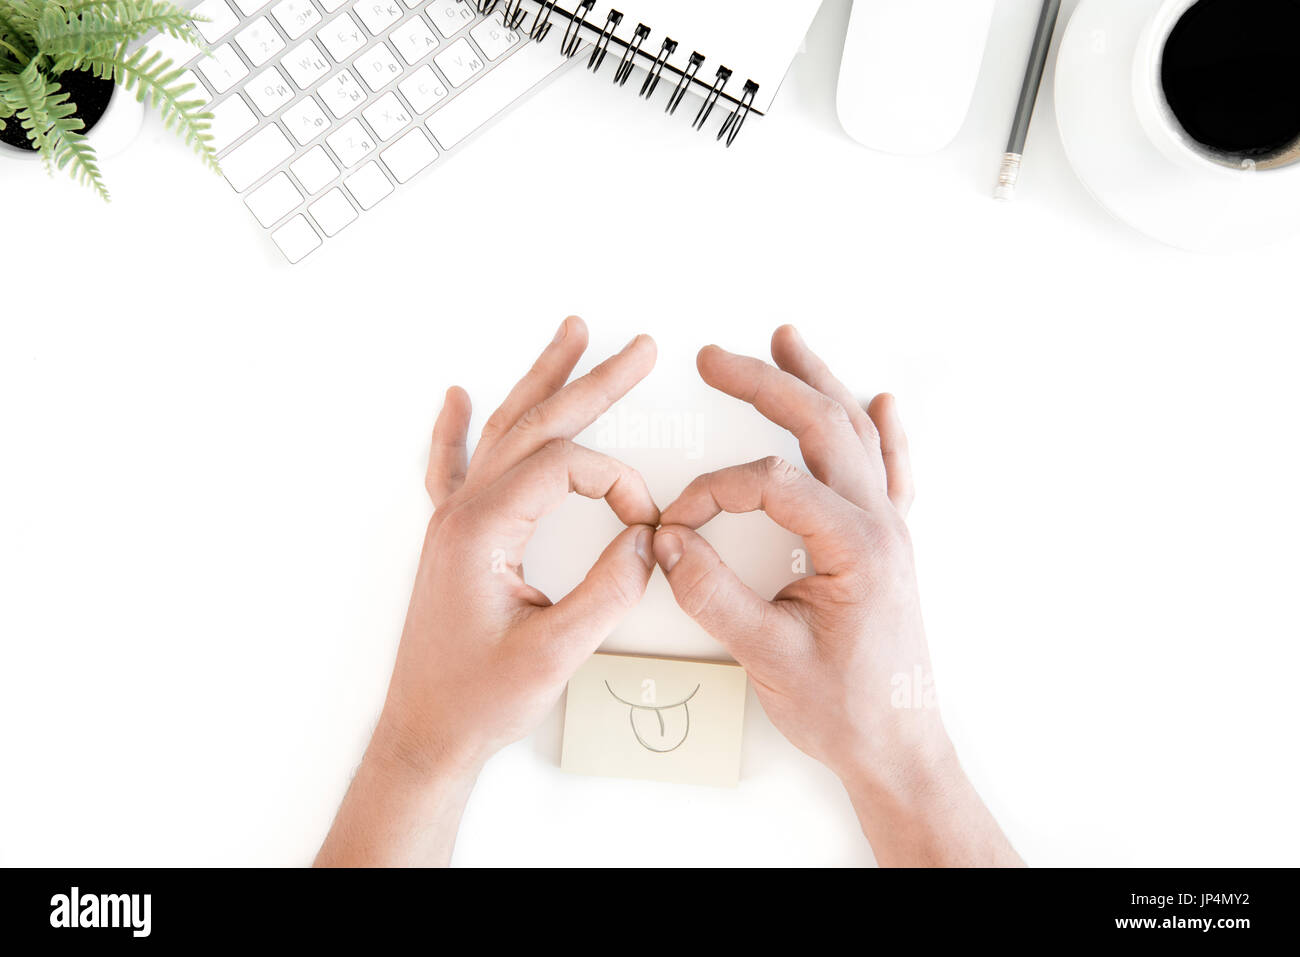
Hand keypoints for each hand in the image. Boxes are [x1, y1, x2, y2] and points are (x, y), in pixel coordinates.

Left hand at [317, 318, 658, 865]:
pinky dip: (456, 427)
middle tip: (639, 349)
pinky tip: (456, 396)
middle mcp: (464, 513)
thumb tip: (645, 539)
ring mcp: (454, 522)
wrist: (425, 732)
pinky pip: (452, 467)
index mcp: (483, 530)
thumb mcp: (556, 651)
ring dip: (541, 383)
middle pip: (536, 425)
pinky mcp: (454, 539)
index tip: (647, 522)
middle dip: (592, 383)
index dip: (618, 483)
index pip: (565, 468)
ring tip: (573, 336)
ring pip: (503, 431)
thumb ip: (608, 589)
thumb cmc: (478, 699)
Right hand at [653, 326, 1019, 865]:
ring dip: (817, 384)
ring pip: (856, 434)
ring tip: (785, 342)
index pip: (772, 483)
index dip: (713, 492)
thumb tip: (667, 542)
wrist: (899, 748)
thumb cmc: (844, 711)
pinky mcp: (890, 545)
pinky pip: (892, 470)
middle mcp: (880, 525)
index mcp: (855, 547)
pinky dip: (883, 430)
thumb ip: (712, 594)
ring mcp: (891, 530)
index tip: (674, 522)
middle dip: (765, 384)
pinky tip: (881, 401)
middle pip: (822, 426)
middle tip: (713, 358)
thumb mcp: (767, 656)